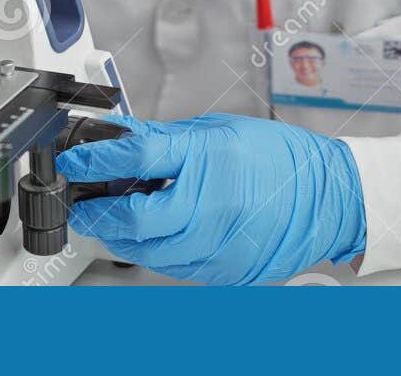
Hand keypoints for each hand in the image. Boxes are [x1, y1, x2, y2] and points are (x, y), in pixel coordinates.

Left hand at [56, 113, 365, 285]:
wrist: (325, 197)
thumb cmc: (277, 158)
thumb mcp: (217, 130)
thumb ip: (166, 139)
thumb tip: (120, 141)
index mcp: (208, 158)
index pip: (134, 158)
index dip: (94, 159)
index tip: (75, 160)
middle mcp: (210, 204)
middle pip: (131, 218)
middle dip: (96, 212)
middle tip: (82, 201)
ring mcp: (215, 243)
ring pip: (144, 252)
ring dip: (118, 235)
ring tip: (110, 218)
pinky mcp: (219, 270)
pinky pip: (170, 266)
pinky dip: (150, 251)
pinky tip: (149, 234)